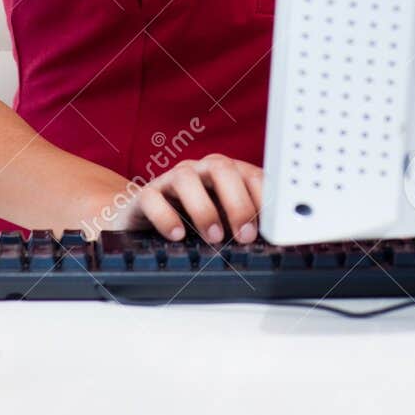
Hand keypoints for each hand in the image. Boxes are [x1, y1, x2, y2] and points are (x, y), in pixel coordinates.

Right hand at [108, 154, 263, 243]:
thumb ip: (243, 224)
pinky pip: (152, 198)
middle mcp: (199, 170)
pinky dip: (165, 216)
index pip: (250, 174)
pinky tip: (177, 235)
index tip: (270, 225)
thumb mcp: (223, 221)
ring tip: (214, 237)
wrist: (143, 220)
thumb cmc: (191, 219)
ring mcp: (171, 179)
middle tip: (245, 236)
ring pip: (186, 178)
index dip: (263, 196)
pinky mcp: (145, 195)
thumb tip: (270, 244)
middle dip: (237, 202)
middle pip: (221, 169)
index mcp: (225, 173)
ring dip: (204, 209)